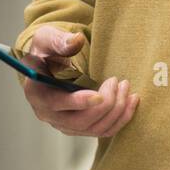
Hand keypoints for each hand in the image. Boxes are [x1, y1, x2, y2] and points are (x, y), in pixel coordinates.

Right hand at [19, 26, 139, 136]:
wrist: (49, 64)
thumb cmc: (46, 51)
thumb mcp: (47, 39)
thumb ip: (60, 41)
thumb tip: (76, 40)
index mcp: (37, 93)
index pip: (57, 104)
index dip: (79, 102)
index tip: (99, 95)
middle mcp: (49, 114)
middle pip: (80, 122)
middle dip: (105, 105)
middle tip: (118, 82)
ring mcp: (65, 124)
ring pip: (95, 129)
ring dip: (116, 111)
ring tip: (126, 87)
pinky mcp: (81, 127)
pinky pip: (103, 130)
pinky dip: (121, 118)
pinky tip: (132, 101)